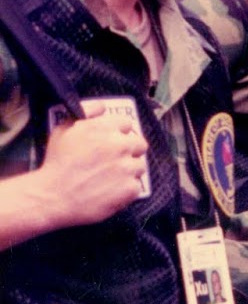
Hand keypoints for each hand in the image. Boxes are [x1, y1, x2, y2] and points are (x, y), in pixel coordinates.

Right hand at [36, 107, 148, 227]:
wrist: (52, 196)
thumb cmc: (57, 163)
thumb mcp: (63, 129)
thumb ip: (86, 112)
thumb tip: (103, 106)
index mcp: (105, 128)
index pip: (127, 123)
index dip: (118, 133)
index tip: (110, 142)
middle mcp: (120, 145)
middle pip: (139, 144)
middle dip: (128, 151)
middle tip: (112, 161)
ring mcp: (127, 167)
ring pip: (139, 166)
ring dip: (128, 170)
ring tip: (108, 177)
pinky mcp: (130, 187)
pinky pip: (136, 185)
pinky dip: (126, 189)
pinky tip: (109, 190)